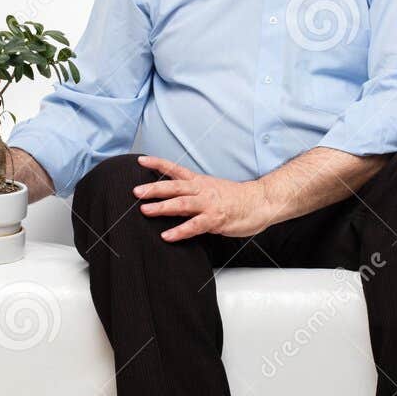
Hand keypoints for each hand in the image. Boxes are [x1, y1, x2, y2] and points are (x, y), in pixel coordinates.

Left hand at [132, 154, 274, 240]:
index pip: (175, 169)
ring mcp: (208, 204)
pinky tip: (167, 236)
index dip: (158, 164)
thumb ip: (191, 195)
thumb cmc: (236, 198)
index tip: (141, 160)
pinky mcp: (215, 219)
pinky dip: (179, 231)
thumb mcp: (212, 190)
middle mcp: (202, 190)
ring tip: (145, 210)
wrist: (260, 202)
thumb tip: (171, 201)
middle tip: (136, 192)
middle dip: (153, 189)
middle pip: (174, 187)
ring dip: (162, 207)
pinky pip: (194, 226)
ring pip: (182, 204)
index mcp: (200, 182)